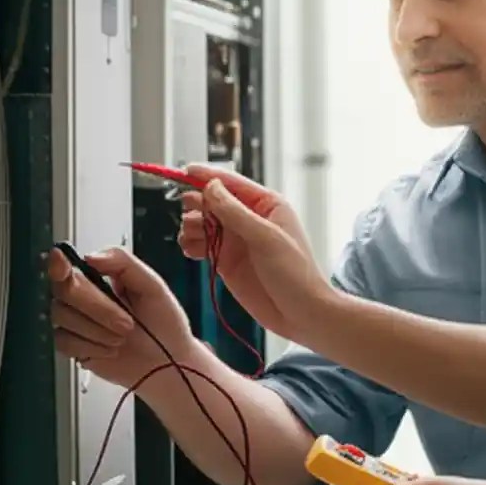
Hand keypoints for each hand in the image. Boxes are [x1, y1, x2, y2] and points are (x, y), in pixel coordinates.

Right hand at [47, 246, 197, 389]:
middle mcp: (82, 298)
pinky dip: (92, 347)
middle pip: (65, 291)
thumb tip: (90, 256)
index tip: (62, 267)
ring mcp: (75, 322)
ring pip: (63, 317)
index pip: (67, 265)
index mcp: (99, 278)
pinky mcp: (73, 346)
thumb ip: (123, 263)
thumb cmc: (164, 325)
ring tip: (121, 338)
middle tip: (127, 323)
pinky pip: (64, 342)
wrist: (167, 365)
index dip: (59, 265)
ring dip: (98, 330)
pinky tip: (110, 349)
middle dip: (99, 308)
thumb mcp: (153, 286)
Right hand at [178, 165, 332, 340]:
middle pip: (213, 201)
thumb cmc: (294, 273)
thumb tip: (210, 187)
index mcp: (266, 205)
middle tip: (188, 211)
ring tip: (190, 237)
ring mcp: (236, 240)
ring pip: (203, 222)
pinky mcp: (226, 260)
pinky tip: (190, 250)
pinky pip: (201, 245)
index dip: (207, 176)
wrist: (301, 314)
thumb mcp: (265, 238)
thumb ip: (235, 212)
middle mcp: (248, 219)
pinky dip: (190, 245)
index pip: (231, 183)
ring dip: (191, 226)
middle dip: (197, 203)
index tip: (184, 171)